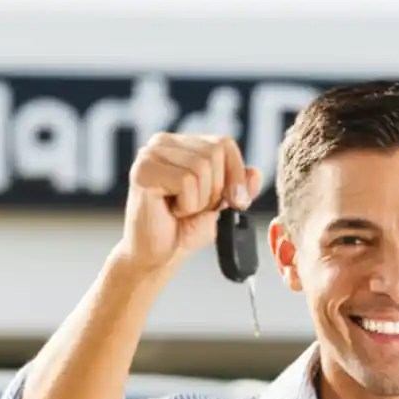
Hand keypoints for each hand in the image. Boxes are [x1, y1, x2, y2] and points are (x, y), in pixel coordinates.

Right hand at [117, 133, 262, 273]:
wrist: (156, 256)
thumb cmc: (183, 229)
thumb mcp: (222, 205)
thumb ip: (239, 187)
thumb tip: (255, 173)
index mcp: (182, 144)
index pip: (224, 143)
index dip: (236, 174)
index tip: (236, 201)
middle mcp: (163, 142)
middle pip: (214, 152)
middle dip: (216, 189)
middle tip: (197, 208)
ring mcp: (150, 155)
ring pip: (201, 167)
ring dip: (200, 200)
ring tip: (182, 210)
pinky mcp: (143, 172)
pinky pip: (186, 181)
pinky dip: (187, 205)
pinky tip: (172, 211)